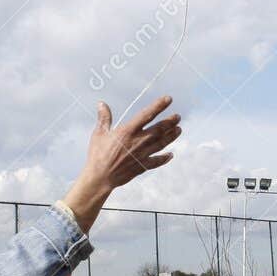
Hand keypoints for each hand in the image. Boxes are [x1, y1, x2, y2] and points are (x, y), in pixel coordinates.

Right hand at [63, 97, 180, 230]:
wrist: (100, 177)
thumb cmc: (97, 154)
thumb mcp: (99, 134)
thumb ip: (104, 118)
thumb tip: (101, 103)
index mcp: (127, 131)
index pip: (147, 115)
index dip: (159, 106)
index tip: (168, 99)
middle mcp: (138, 142)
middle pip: (159, 129)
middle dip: (170, 122)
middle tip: (178, 116)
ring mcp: (142, 154)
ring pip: (161, 143)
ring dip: (171, 136)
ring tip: (179, 130)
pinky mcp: (142, 166)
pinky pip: (157, 161)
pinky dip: (164, 158)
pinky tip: (171, 155)